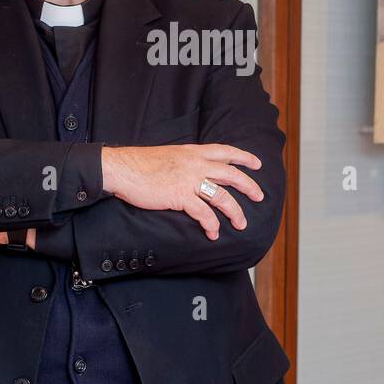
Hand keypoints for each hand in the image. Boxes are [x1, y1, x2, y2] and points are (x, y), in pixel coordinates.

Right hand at [101, 143, 264, 241]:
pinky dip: (211, 224)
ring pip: (222, 196)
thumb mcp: (169, 156)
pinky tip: (213, 233)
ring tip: (241, 223)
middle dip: (249, 186)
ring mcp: (189, 180)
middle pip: (231, 174)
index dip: (243, 157)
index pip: (225, 151)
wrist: (123, 168)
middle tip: (259, 196)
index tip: (256, 163)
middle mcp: (195, 164)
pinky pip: (203, 213)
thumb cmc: (140, 164)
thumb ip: (184, 162)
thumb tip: (193, 171)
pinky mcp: (180, 196)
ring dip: (234, 212)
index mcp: (192, 152)